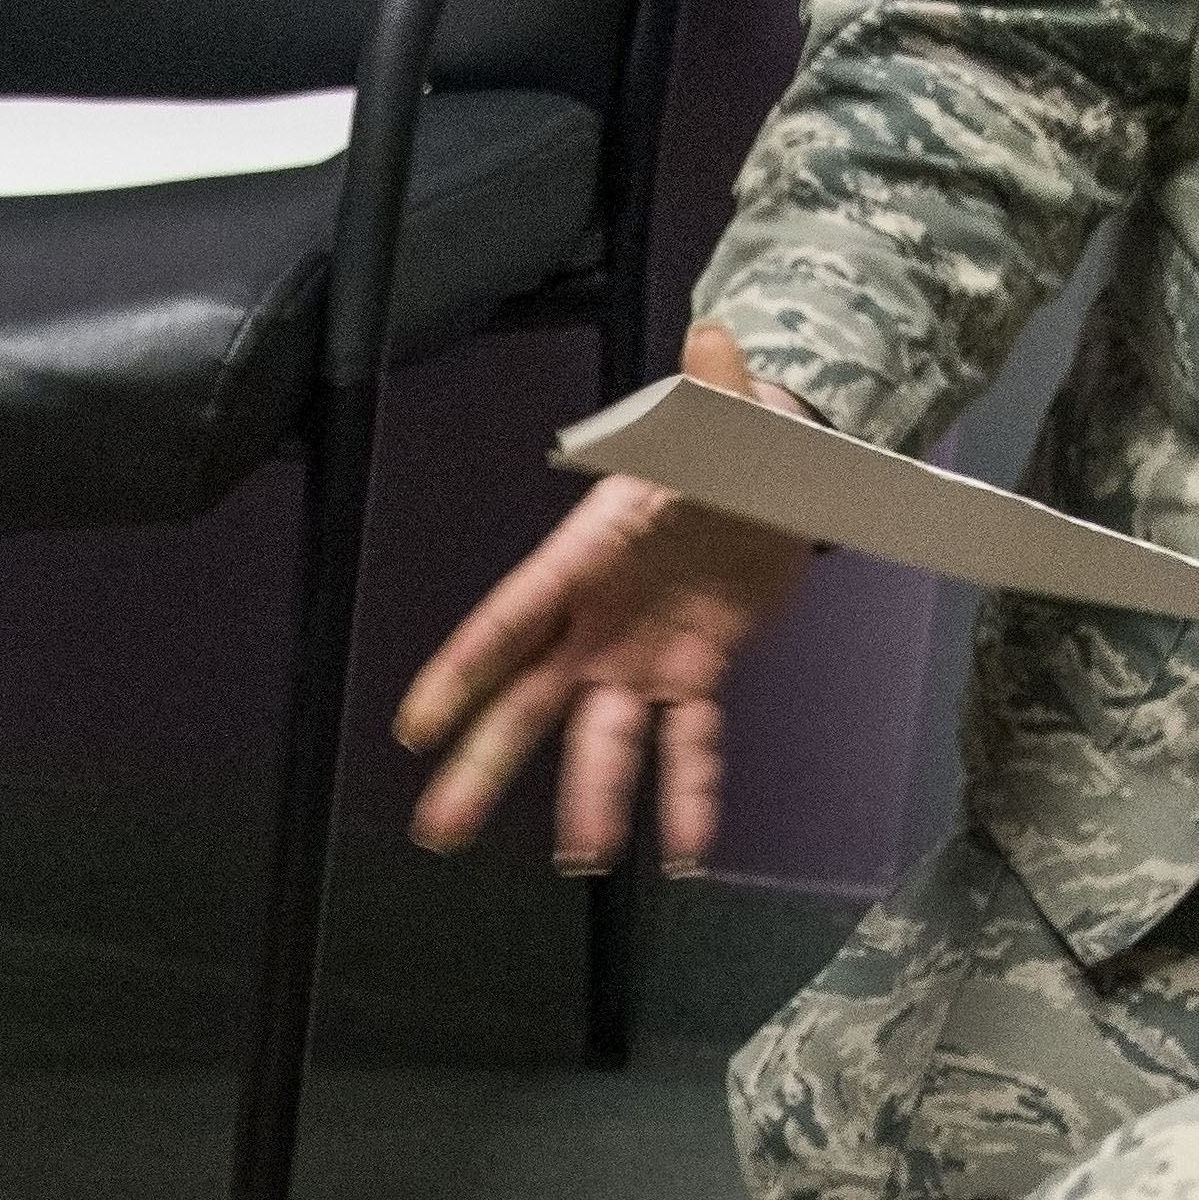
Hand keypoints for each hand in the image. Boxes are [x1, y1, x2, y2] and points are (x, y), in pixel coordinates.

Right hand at [396, 321, 819, 874]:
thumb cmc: (736, 437)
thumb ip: (717, 390)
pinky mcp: (692, 675)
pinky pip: (689, 744)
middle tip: (440, 828)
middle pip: (530, 699)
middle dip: (485, 764)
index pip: (513, 618)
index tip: (416, 727)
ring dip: (591, 799)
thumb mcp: (728, 413)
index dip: (463, 671)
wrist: (781, 473)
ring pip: (602, 738)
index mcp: (589, 553)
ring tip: (582, 860)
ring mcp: (641, 654)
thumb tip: (714, 338)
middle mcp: (600, 618)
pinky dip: (689, 794)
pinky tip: (686, 850)